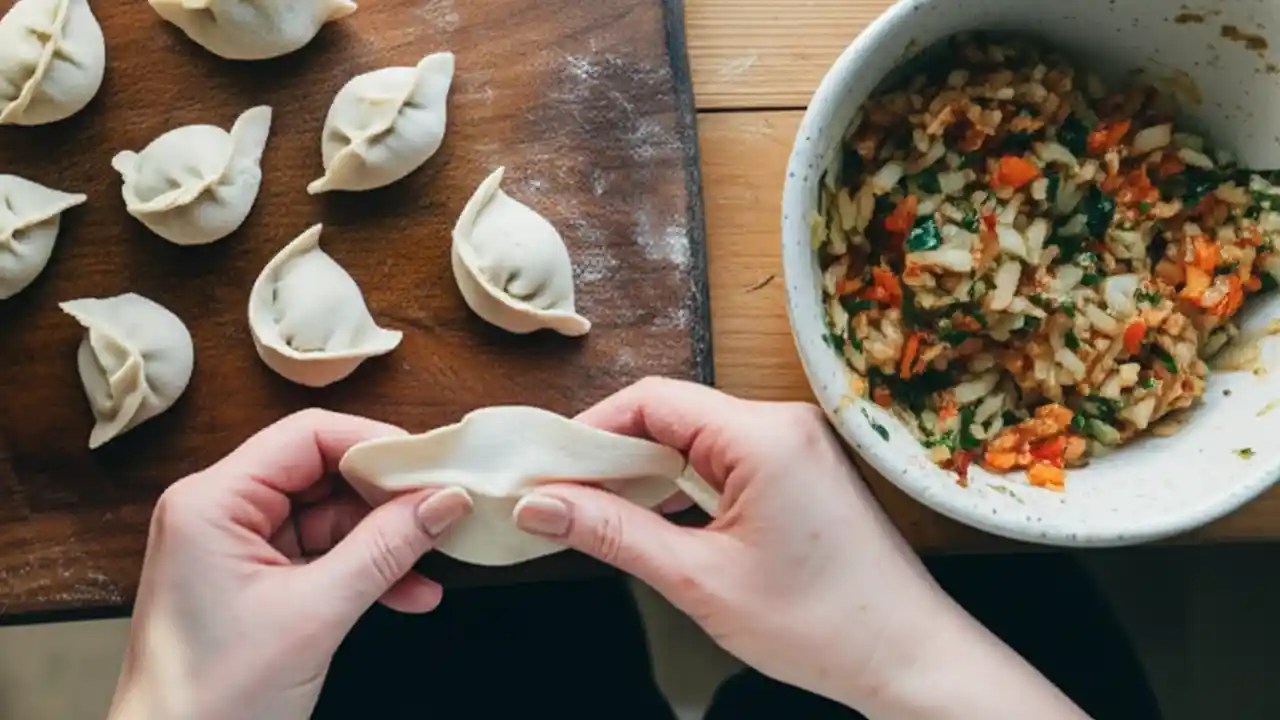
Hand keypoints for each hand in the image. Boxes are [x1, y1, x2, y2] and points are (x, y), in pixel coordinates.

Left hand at [107, 409, 473, 719]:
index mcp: (211, 502)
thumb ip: (385, 549)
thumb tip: (445, 500)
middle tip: (445, 507)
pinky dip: (365, 570)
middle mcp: (217, 512)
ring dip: (384, 539)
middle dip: (386, 495)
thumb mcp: (315, 615)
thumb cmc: (211, 700)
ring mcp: (235, 547)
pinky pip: (321, 555)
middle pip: (322, 471)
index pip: (308, 436)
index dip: (377, 444)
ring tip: (437, 556)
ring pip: (328, 516)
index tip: (433, 466)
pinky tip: (411, 590)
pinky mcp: (253, 580)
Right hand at [513, 379, 1084, 717]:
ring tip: (600, 519)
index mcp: (762, 435)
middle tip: (561, 500)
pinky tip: (657, 524)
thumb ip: (612, 533)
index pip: (650, 400)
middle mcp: (781, 424)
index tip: (544, 470)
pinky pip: (724, 462)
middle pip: (670, 415)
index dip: (588, 430)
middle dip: (611, 456)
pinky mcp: (801, 472)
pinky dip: (684, 488)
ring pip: (695, 440)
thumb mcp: (698, 579)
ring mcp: (796, 446)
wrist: (910, 658)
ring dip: (646, 475)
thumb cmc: (822, 625)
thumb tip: (539, 505)